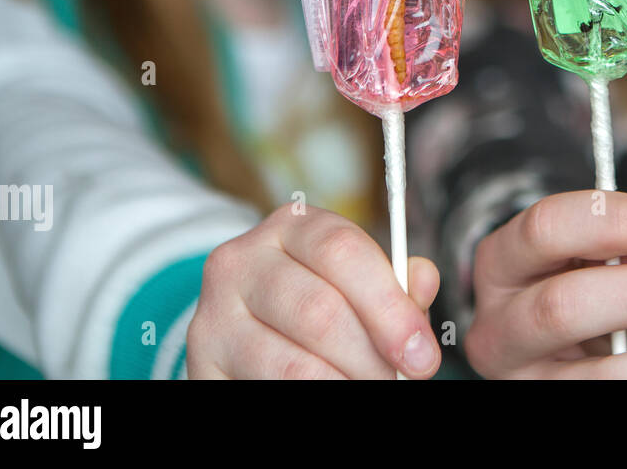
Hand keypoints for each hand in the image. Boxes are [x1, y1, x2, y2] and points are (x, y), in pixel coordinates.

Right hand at [187, 203, 440, 378]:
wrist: (247, 326)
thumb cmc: (322, 298)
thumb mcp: (358, 279)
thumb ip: (394, 283)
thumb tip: (424, 281)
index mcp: (292, 226)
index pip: (343, 252)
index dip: (390, 307)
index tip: (422, 354)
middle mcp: (242, 261)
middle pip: (319, 311)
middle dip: (371, 357)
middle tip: (397, 380)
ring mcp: (213, 314)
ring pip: (291, 364)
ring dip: (342, 385)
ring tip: (368, 389)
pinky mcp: (202, 363)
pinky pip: (266, 389)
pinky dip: (310, 399)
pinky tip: (333, 394)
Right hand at [464, 190, 626, 377]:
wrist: (547, 354)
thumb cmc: (580, 285)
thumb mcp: (587, 257)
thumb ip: (619, 246)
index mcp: (500, 265)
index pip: (544, 228)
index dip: (613, 220)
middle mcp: (498, 330)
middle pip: (564, 306)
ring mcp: (527, 384)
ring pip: (603, 378)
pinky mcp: (560, 414)